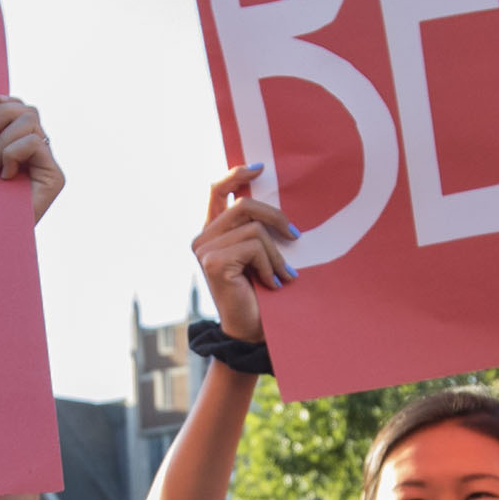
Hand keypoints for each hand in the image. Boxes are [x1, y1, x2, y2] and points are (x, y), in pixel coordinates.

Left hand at [0, 96, 64, 222]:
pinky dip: (13, 153)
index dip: (8, 102)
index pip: (24, 111)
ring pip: (31, 123)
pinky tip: (4, 175)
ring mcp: (49, 165)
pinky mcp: (55, 177)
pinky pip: (35, 143)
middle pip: (28, 111)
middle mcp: (40, 155)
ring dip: (4, 140)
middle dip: (2, 115)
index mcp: (23, 148)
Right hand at [193, 164, 298, 342]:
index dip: (236, 174)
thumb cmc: (261, 294)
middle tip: (296, 236)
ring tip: (283, 275)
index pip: (217, 190)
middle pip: (244, 205)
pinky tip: (271, 284)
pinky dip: (270, 264)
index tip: (260, 168)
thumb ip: (257, 228)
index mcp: (212, 232)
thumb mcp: (259, 253)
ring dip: (276, 253)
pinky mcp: (213, 262)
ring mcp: (204, 249)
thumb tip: (278, 197)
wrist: (251, 331)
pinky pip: (254, 246)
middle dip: (275, 217)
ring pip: (254, 228)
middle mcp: (202, 238)